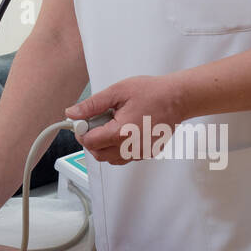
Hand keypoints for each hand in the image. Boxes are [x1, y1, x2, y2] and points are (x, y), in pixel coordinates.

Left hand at [65, 73, 189, 164]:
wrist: (177, 98)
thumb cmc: (151, 92)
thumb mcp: (117, 92)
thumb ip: (92, 105)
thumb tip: (73, 113)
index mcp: (121, 132)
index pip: (89, 142)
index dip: (81, 131)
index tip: (82, 121)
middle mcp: (131, 147)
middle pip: (98, 154)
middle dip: (91, 140)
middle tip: (96, 123)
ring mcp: (140, 153)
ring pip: (110, 159)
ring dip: (103, 146)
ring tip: (111, 125)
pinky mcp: (147, 154)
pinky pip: (124, 157)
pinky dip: (117, 148)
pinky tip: (123, 131)